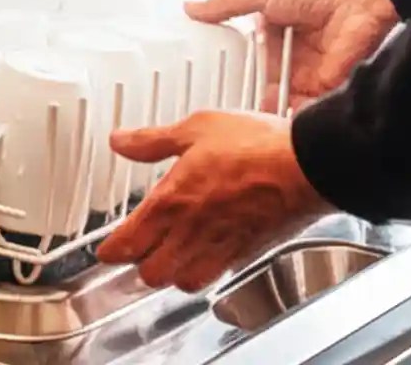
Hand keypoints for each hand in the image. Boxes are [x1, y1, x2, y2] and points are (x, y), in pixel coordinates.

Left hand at [96, 111, 329, 291]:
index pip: (127, 242)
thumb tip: (121, 141)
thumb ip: (153, 141)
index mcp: (172, 202)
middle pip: (149, 273)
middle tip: (134, 253)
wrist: (306, 166)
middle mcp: (191, 232)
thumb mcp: (196, 128)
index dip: (109, 251)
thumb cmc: (257, 147)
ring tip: (165, 261)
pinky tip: (203, 259)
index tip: (104, 249)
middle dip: (137, 266)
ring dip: (168, 275)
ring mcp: (220, 247)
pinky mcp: (245, 253)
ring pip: (180, 282)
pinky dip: (200, 275)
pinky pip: (212, 278)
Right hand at [187, 0, 398, 111]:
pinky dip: (287, 120)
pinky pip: (301, 108)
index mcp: (271, 35)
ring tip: (236, 131)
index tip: (203, 87)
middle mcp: (287, 57)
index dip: (226, 72)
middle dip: (242, 100)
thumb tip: (189, 7)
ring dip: (261, 114)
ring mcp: (304, 74)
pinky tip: (266, 132)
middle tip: (217, 118)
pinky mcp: (323, 88)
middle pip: (258, 85)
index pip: (243, 59)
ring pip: (276, 100)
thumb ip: (227, 5)